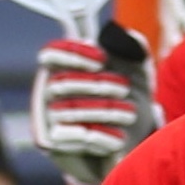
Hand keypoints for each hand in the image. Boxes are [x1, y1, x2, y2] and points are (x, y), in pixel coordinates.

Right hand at [32, 31, 156, 184]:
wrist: (131, 146)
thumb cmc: (128, 103)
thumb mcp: (136, 73)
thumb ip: (133, 50)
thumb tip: (129, 38)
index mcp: (63, 69)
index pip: (51, 54)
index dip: (73, 54)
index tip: (102, 59)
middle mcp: (48, 92)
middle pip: (60, 82)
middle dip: (96, 84)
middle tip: (124, 86)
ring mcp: (48, 118)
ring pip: (67, 110)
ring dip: (102, 110)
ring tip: (130, 113)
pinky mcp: (54, 144)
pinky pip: (67, 137)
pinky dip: (97, 137)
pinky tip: (119, 138)